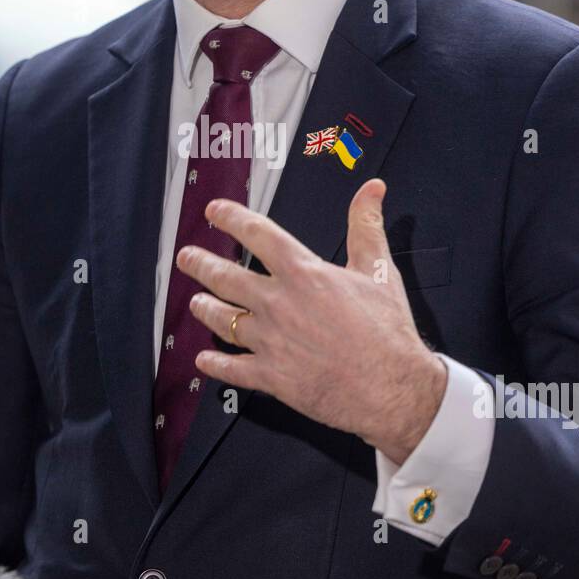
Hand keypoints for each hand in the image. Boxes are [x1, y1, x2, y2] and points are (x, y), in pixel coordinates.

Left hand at [176, 178, 447, 464]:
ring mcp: (271, 341)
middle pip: (227, 278)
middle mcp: (279, 304)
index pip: (258, 236)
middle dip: (201, 264)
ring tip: (195, 302)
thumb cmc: (387, 332)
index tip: (214, 211)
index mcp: (304, 274)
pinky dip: (215, 365)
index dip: (231, 219)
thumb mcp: (379, 270)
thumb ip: (366, 226)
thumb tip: (371, 190)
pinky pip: (233, 369)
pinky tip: (203, 361)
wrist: (392, 388)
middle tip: (187, 257)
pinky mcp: (272, 377)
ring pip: (224, 320)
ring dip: (205, 309)